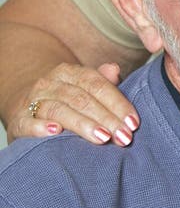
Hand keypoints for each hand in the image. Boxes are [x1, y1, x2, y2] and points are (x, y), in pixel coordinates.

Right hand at [9, 63, 138, 145]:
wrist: (24, 105)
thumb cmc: (64, 100)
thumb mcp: (82, 87)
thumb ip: (101, 81)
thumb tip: (114, 70)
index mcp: (69, 73)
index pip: (97, 84)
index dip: (117, 103)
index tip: (133, 123)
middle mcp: (50, 83)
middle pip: (81, 99)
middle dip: (106, 118)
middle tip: (124, 137)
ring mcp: (32, 101)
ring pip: (59, 110)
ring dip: (82, 124)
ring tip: (102, 138)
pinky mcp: (18, 120)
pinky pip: (28, 122)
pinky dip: (41, 127)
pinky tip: (56, 132)